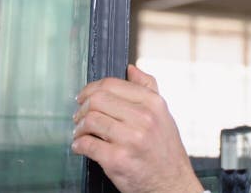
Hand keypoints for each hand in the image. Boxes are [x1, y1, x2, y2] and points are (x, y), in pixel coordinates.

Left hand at [72, 64, 203, 192]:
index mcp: (153, 103)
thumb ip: (149, 89)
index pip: (112, 84)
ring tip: (81, 133)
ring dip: (78, 128)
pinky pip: (87, 144)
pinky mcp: (117, 160)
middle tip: (79, 116)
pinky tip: (81, 146)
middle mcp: (144, 118)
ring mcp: (131, 139)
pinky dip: (78, 145)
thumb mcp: (164, 114)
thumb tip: (131, 69)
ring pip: (90, 121)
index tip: (84, 97)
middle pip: (97, 100)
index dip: (91, 89)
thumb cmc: (166, 150)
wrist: (172, 184)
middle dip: (82, 108)